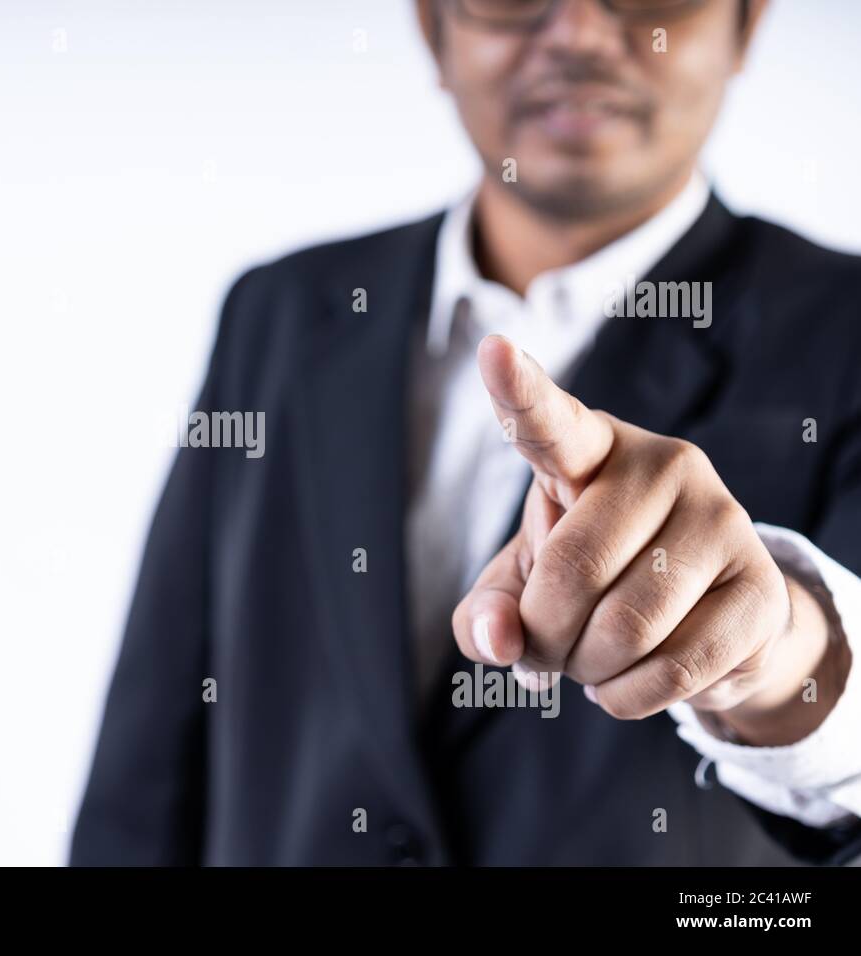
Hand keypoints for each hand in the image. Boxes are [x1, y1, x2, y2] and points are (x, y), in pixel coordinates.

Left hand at [451, 334, 842, 744]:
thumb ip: (485, 614)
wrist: (699, 620)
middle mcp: (662, 464)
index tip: (492, 348)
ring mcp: (721, 520)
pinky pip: (674, 669)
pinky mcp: (762, 588)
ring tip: (591, 661)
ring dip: (588, 670)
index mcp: (589, 450)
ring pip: (625, 629)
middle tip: (549, 647)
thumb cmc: (589, 584)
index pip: (549, 422)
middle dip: (545, 635)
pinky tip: (628, 680)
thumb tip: (498, 643)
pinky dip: (629, 697)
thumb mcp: (521, 591)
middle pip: (573, 571)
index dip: (519, 390)